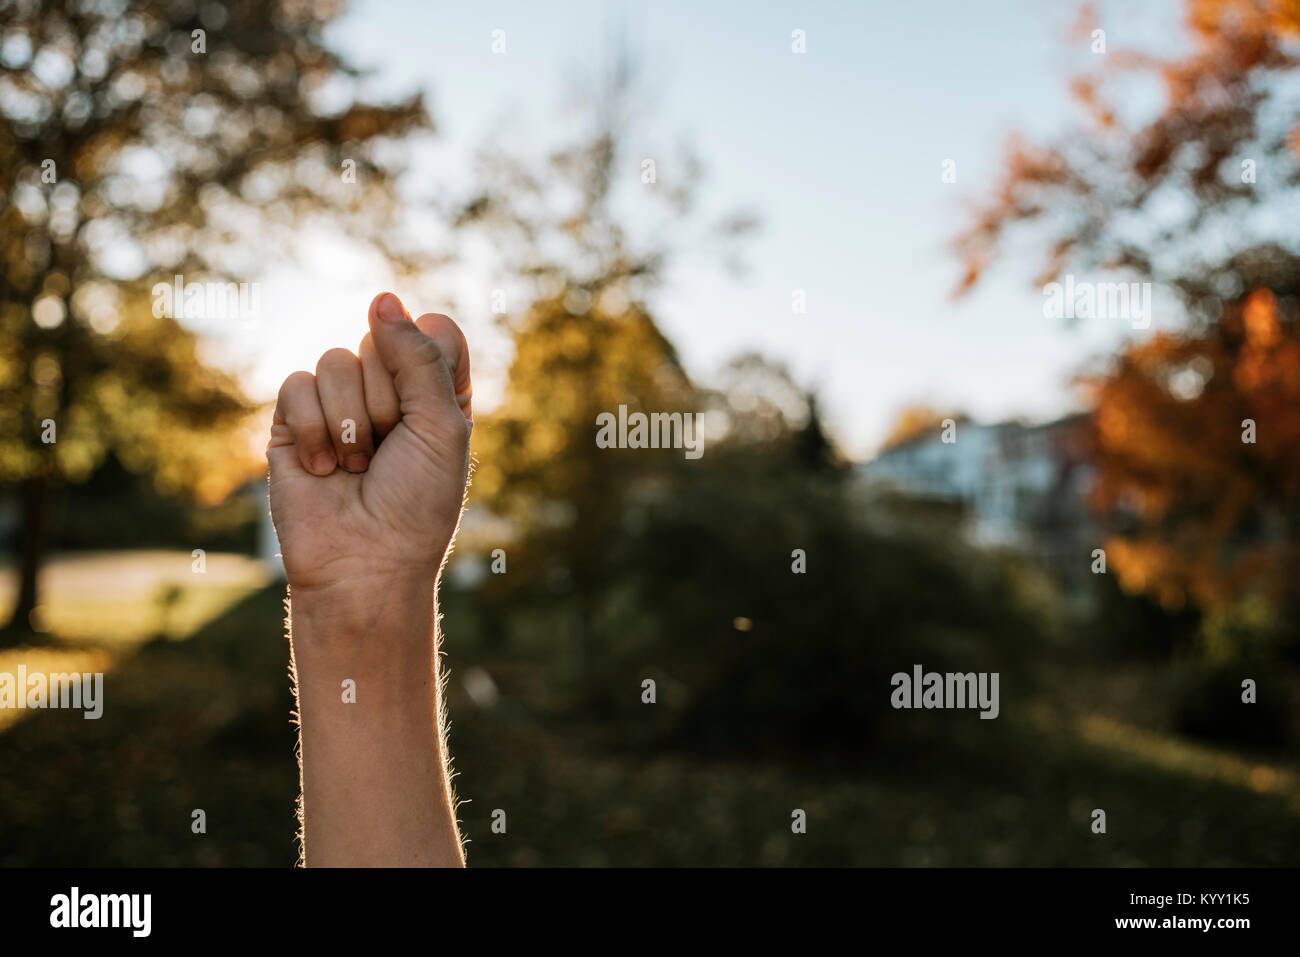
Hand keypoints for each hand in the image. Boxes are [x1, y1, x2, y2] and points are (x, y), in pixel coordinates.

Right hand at [267, 292, 472, 594]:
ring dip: (350, 422)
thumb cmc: (416, 504)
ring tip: (357, 467)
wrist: (365, 565)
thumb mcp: (440, 425)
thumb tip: (382, 297)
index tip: (429, 408)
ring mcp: (337, 403)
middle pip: (381, 340)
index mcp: (435, 391)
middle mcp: (387, 391)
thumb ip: (418, 356)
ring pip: (335, 360)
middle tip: (389, 451)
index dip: (427, 358)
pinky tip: (323, 469)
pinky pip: (296, 385)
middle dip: (387, 401)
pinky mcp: (292, 421)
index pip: (434, 329)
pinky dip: (313, 431)